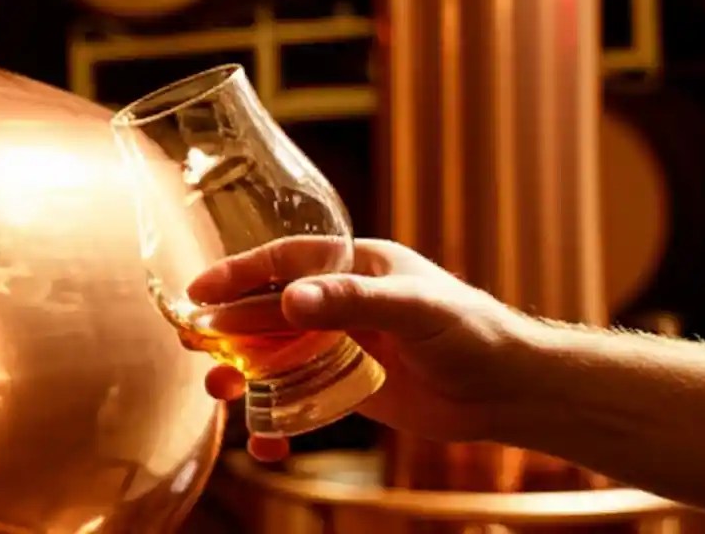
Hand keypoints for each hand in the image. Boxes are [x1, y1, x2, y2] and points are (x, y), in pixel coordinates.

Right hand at [188, 237, 532, 461]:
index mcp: (356, 265)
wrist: (509, 392)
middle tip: (195, 346)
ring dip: (245, 374)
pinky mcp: (350, 388)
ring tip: (220, 393)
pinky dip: (280, 420)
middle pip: (270, 310)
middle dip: (230, 329)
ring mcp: (344, 346)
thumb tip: (289, 300)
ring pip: (278, 356)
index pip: (286, 261)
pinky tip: (268, 443)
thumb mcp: (414, 308)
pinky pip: (301, 400)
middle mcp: (343, 302)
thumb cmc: (470, 333)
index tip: (199, 290)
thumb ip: (352, 301)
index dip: (239, 273)